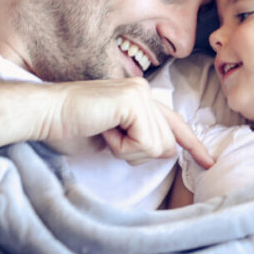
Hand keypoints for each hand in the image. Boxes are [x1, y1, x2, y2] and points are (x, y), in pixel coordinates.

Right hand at [47, 78, 213, 167]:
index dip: (192, 144)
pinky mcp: (134, 100)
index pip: (174, 124)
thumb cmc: (70, 129)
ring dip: (126, 151)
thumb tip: (164, 150)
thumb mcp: (113, 140)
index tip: (208, 162)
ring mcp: (141, 93)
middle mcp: (145, 92)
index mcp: (140, 99)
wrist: (45, 115)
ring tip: (103, 132)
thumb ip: (138, 140)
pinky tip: (104, 130)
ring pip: (157, 146)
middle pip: (166, 144)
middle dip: (135, 153)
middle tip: (106, 137)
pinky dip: (122, 147)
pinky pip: (145, 143)